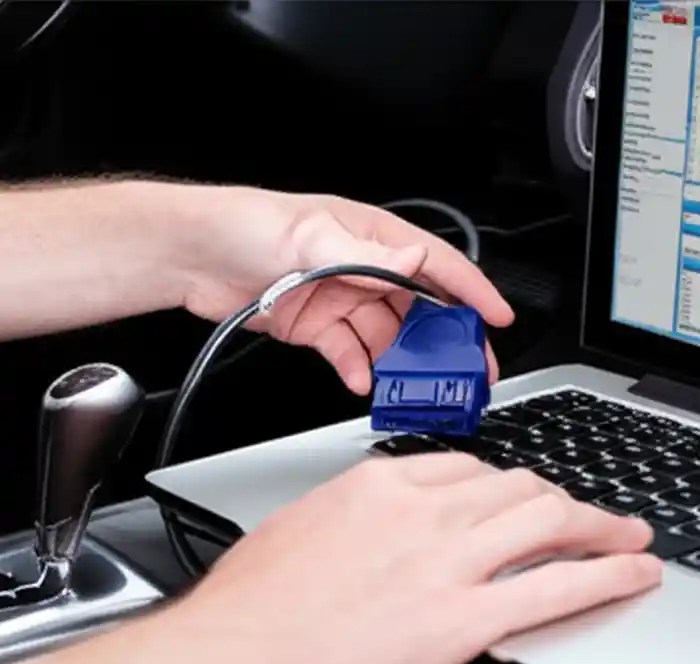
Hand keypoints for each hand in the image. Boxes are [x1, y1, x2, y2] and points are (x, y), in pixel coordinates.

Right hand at [164, 453, 661, 663]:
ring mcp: (448, 563)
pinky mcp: (466, 620)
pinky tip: (634, 572)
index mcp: (380, 485)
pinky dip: (609, 575)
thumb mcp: (300, 533)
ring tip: (631, 535)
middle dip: (563, 500)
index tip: (521, 499)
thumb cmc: (246, 614)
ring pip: (550, 521)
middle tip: (588, 515)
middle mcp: (423, 513)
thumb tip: (383, 528)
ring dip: (602, 527)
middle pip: (519, 487)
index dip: (506, 485)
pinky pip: (558, 587)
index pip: (468, 467)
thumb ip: (357, 520)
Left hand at [173, 185, 513, 392]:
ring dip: (404, 361)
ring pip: (388, 335)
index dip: (472, 291)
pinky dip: (360, 369)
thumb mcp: (308, 235)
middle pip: (420, 306)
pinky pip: (350, 352)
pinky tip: (364, 382)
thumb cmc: (242, 225)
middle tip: (471, 368)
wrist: (185, 254)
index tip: (498, 317)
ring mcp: (339, 297)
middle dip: (448, 338)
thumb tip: (414, 260)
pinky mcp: (314, 324)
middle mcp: (361, 266)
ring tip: (418, 385)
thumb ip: (364, 253)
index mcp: (370, 236)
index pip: (436, 264)